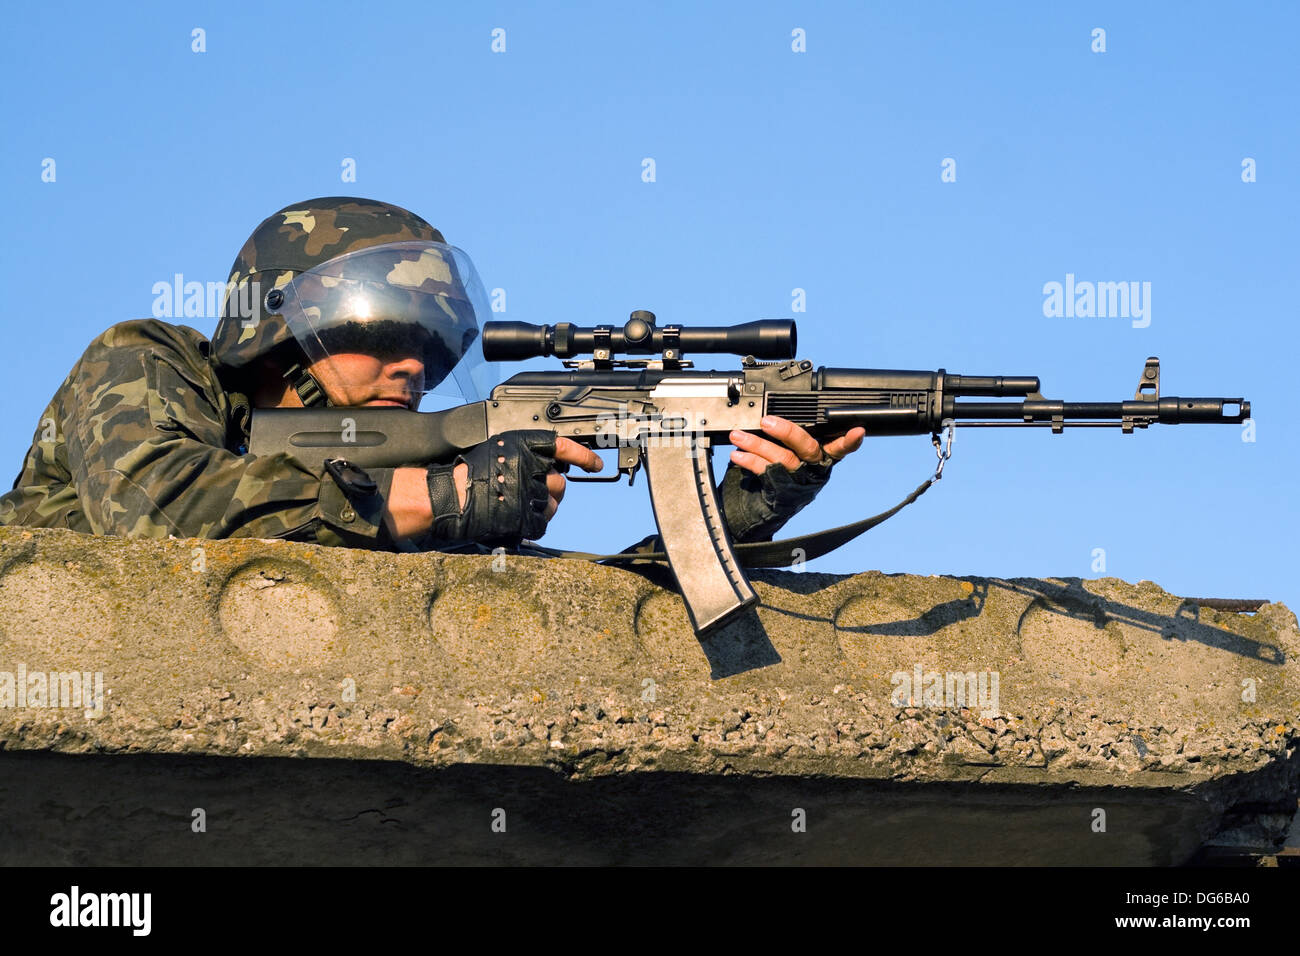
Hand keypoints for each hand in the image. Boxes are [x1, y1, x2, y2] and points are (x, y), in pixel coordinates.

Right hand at [453, 435, 601, 520]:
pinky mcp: (525, 518)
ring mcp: (530, 494)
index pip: (564, 447)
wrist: (452, 498)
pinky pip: (542, 524)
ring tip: (518, 506)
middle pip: (560, 482)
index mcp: (525, 447)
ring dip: (541, 508)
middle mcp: (531, 468)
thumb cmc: (471, 474)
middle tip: (534, 492)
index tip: (595, 464)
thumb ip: (525, 454)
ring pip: (552, 505)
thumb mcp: (500, 449)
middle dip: (552, 489)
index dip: (583, 456)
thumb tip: (549, 463)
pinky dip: (532, 524)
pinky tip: (517, 519)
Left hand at [729, 415, 864, 475]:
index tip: (858, 431)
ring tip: (739, 436)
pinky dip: (749, 461)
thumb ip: (796, 431)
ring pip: (781, 459)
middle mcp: (814, 466)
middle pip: (807, 447)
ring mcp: (798, 478)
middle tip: (767, 422)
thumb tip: (772, 409)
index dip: (850, 440)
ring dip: (757, 445)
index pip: (841, 446)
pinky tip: (738, 454)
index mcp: (825, 453)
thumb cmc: (790, 462)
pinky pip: (765, 472)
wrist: (774, 497)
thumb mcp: (798, 446)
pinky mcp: (781, 488)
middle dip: (787, 432)